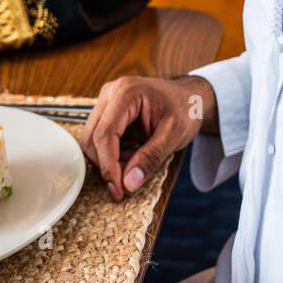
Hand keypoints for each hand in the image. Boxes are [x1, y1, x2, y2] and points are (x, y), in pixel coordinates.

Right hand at [80, 75, 211, 201]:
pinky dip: (113, 154)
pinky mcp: (106, 111)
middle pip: (92, 138)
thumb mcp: (174, 135)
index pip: (105, 134)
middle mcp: (110, 92)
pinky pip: (98, 139)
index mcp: (126, 93)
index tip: (118, 190)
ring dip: (110, 160)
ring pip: (92, 140)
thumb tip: (128, 184)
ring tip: (137, 160)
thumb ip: (151, 159)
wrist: (190, 97)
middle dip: (107, 165)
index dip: (108, 165)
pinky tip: (134, 152)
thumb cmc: (184, 109)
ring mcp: (106, 100)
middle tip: (128, 182)